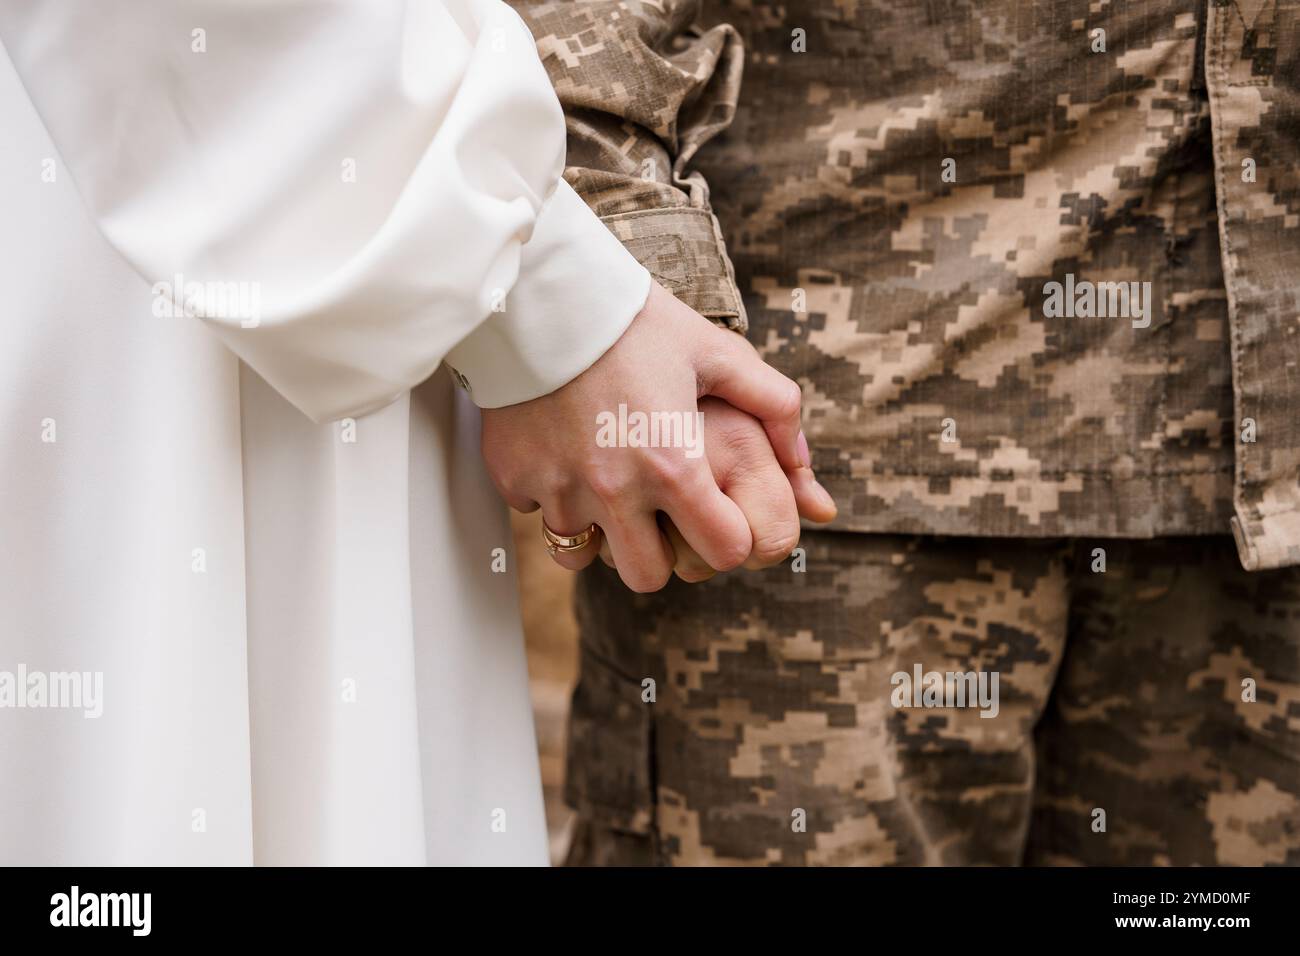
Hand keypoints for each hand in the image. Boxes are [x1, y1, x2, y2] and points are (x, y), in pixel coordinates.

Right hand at [481, 281, 806, 591]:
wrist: (542, 294)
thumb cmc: (636, 321)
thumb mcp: (716, 353)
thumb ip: (773, 405)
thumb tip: (804, 461)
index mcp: (674, 465)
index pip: (724, 552)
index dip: (728, 536)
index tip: (716, 514)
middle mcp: (614, 490)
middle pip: (649, 577)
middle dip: (661, 554)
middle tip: (658, 515)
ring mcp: (559, 489)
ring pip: (586, 555)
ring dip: (600, 530)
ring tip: (607, 484)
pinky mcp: (515, 478)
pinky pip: (539, 514)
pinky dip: (552, 496)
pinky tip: (564, 455)